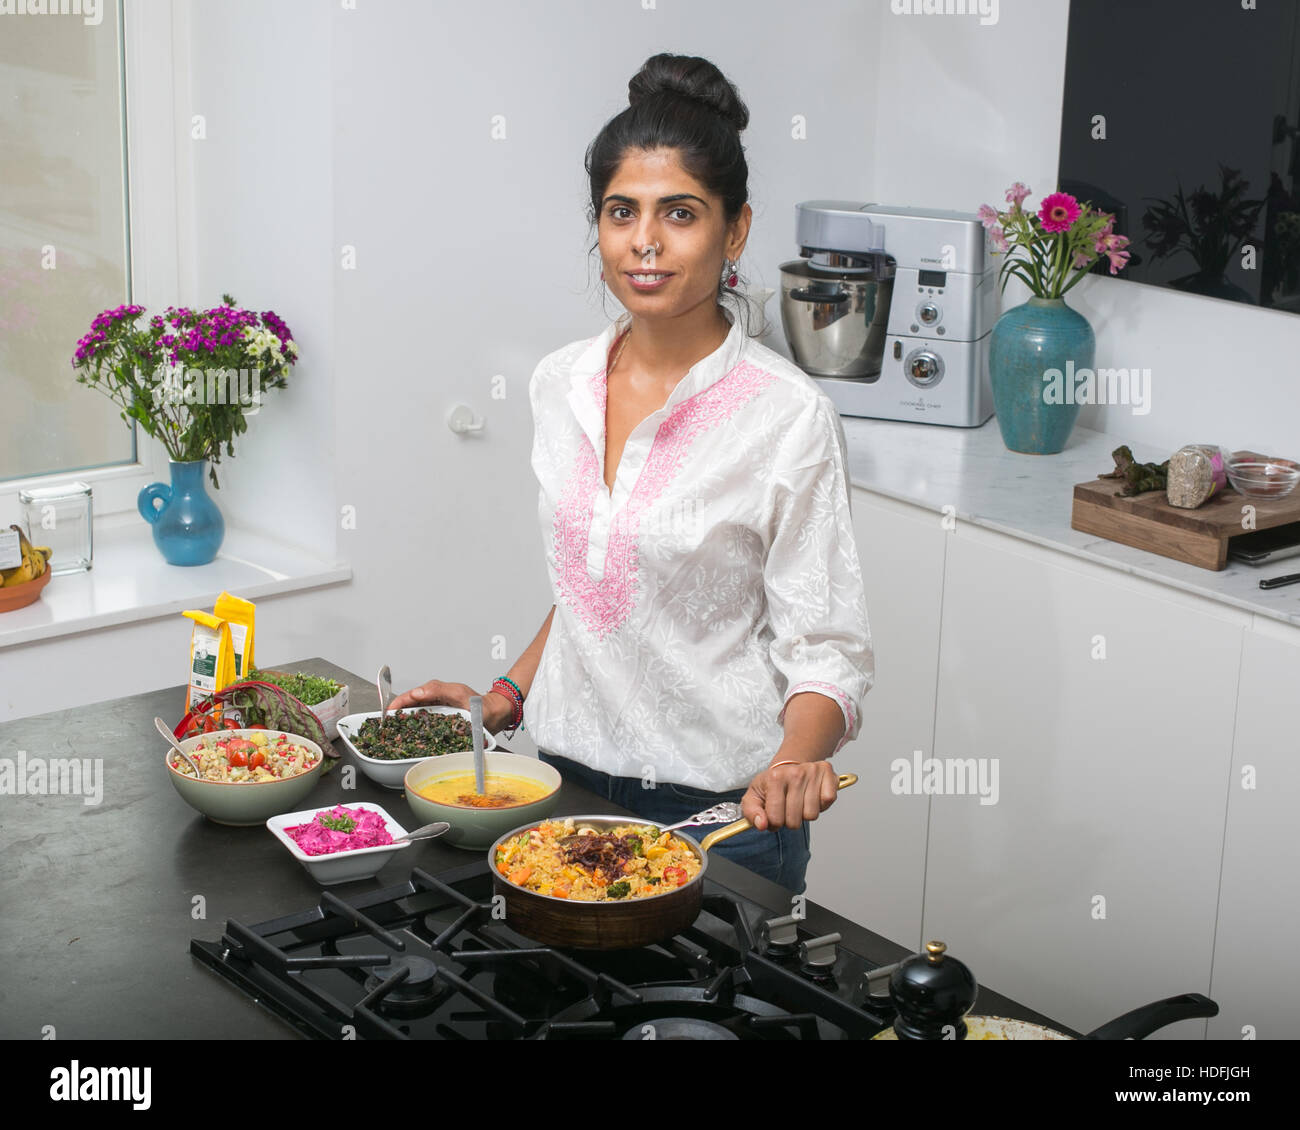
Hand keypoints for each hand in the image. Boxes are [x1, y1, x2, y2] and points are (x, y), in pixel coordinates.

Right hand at [386, 680, 513, 732]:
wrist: (494, 716)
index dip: (396, 705)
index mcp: (433, 693)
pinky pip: (425, 732)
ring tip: (394, 738)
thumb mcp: (458, 693)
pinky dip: (417, 737)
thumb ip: (439, 689)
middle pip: (408, 711)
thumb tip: (418, 692)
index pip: (409, 697)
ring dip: (404, 729)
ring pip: (414, 722)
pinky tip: (413, 744)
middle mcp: (432, 705)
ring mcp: (436, 717)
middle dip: (396, 719)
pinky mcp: (440, 729)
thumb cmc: (478, 703)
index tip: (387, 714)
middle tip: (386, 729)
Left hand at [742, 760, 840, 831]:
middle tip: (787, 808)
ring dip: (805, 814)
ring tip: (800, 802)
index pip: (775, 818)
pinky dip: (821, 806)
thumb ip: (751, 813)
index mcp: (775, 777)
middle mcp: (795, 773)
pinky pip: (827, 803)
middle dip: (790, 820)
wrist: (790, 767)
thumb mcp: (753, 796)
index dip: (774, 823)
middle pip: (794, 820)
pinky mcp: (830, 775)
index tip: (774, 815)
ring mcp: (813, 773)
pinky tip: (812, 797)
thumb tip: (762, 825)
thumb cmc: (772, 785)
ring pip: (811, 815)